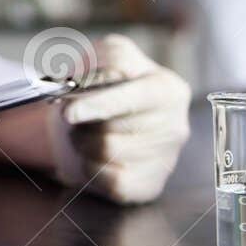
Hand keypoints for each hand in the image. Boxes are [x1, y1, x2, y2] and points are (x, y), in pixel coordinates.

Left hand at [47, 35, 189, 203]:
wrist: (99, 124)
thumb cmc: (102, 88)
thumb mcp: (103, 60)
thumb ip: (99, 63)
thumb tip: (84, 86)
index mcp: (168, 88)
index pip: (135, 96)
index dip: (99, 104)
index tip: (70, 113)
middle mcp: (175, 125)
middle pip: (114, 126)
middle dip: (84, 121)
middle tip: (76, 116)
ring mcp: (167, 159)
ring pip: (107, 152)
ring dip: (83, 142)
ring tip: (86, 134)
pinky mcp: (150, 185)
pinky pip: (108, 179)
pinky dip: (90, 167)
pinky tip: (96, 157)